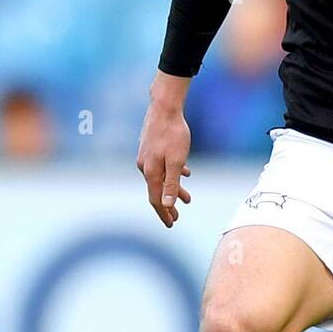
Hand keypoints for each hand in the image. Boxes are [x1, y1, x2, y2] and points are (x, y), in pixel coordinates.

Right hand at [137, 79, 191, 227]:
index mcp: (151, 172)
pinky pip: (162, 167)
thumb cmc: (173, 134)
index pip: (156, 199)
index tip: (171, 224)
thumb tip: (167, 205)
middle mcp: (145, 166)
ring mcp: (147, 157)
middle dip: (168, 206)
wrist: (164, 107)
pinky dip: (173, 174)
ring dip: (174, 189)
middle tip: (177, 218)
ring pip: (161, 178)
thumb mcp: (176, 161)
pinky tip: (185, 172)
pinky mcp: (151, 148)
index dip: (164, 213)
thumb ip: (172, 183)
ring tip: (187, 198)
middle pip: (157, 191)